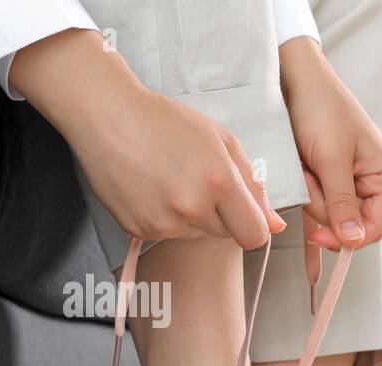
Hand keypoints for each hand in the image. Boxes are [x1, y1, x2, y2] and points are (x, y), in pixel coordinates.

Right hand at [12, 29, 284, 249]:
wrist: (105, 114)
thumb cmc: (166, 121)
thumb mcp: (222, 141)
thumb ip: (254, 186)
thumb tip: (276, 225)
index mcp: (219, 183)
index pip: (254, 235)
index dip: (253, 224)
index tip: (244, 212)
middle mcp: (191, 208)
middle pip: (226, 234)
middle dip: (221, 213)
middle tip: (197, 178)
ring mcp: (162, 223)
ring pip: (197, 234)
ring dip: (193, 215)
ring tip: (171, 178)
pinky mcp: (138, 229)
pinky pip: (168, 234)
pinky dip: (166, 217)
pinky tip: (152, 187)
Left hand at [279, 37, 381, 250]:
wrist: (296, 81)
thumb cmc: (321, 110)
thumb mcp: (331, 159)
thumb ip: (343, 203)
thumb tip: (354, 241)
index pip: (375, 228)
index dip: (347, 238)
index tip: (318, 236)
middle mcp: (376, 185)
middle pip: (352, 225)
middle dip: (325, 210)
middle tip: (310, 177)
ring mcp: (354, 185)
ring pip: (333, 218)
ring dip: (312, 199)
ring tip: (305, 167)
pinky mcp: (333, 184)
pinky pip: (326, 215)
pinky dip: (315, 225)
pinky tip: (312, 267)